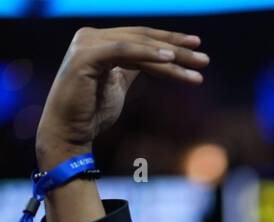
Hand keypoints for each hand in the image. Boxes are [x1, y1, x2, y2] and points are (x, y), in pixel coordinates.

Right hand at [36, 26, 207, 168]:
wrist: (68, 132)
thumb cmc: (93, 112)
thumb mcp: (118, 84)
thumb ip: (133, 67)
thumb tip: (156, 58)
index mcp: (99, 41)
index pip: (140, 37)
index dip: (169, 40)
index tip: (196, 46)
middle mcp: (91, 36)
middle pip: (143, 39)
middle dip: (177, 49)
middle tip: (204, 58)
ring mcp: (87, 44)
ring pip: (138, 46)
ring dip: (171, 56)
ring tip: (198, 65)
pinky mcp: (85, 56)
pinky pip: (123, 52)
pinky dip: (148, 54)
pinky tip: (170, 60)